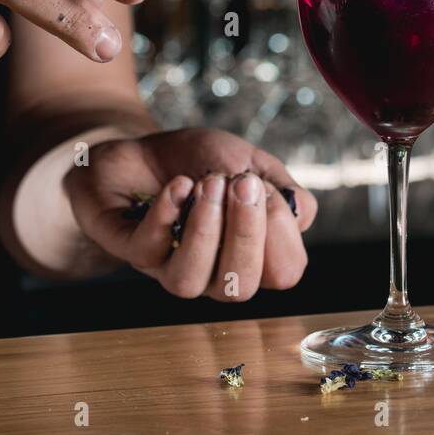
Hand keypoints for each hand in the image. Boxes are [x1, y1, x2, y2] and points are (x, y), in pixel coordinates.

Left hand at [65, 128, 317, 300]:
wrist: (146, 147)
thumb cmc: (201, 161)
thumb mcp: (252, 164)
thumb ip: (283, 190)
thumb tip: (302, 217)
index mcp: (249, 255)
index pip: (283, 273)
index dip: (282, 235)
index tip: (268, 187)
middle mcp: (211, 271)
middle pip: (238, 287)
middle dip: (246, 234)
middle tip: (242, 184)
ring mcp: (169, 265)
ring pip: (189, 281)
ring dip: (205, 229)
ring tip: (208, 183)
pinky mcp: (131, 249)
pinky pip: (148, 248)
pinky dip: (167, 213)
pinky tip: (179, 185)